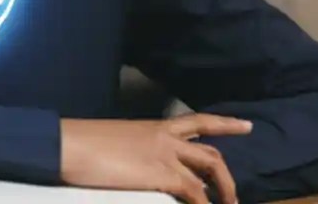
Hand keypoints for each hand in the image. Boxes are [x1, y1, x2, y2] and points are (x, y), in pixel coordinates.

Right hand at [60, 114, 252, 203]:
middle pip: (212, 153)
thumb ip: (138, 151)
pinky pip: (195, 193)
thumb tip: (142, 165)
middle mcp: (166, 138)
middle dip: (228, 176)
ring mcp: (166, 155)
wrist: (70, 145)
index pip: (198, 122)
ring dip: (224, 192)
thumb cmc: (84, 143)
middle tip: (236, 196)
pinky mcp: (161, 174)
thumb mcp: (119, 142)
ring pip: (211, 170)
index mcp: (155, 126)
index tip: (247, 126)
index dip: (226, 124)